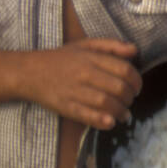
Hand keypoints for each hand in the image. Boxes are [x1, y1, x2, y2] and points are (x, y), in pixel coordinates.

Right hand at [22, 39, 140, 127]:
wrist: (30, 72)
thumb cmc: (61, 59)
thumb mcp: (85, 45)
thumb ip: (111, 46)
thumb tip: (135, 50)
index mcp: (91, 57)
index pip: (124, 70)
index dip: (136, 81)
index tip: (136, 87)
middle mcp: (84, 73)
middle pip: (119, 88)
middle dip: (130, 98)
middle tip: (129, 101)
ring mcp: (75, 91)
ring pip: (106, 104)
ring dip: (120, 112)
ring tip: (123, 114)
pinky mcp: (66, 107)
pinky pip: (88, 116)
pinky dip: (103, 121)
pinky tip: (110, 122)